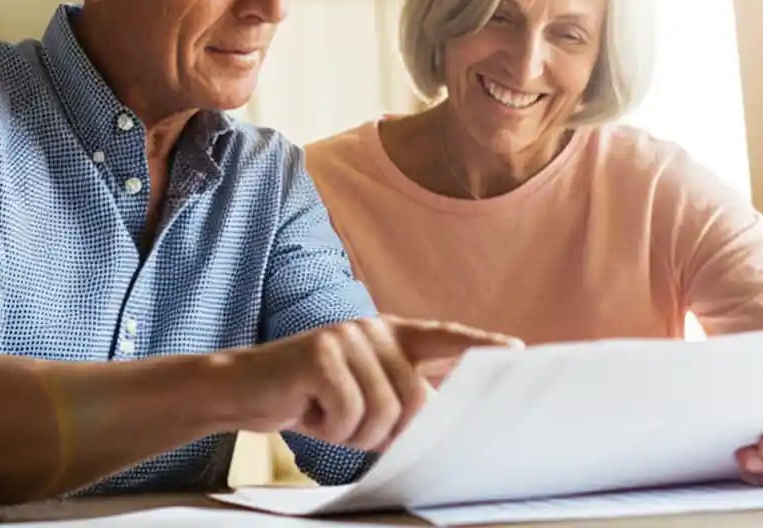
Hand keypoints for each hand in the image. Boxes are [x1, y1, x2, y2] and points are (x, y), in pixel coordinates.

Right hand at [224, 316, 521, 450]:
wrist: (244, 390)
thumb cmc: (312, 400)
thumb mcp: (363, 399)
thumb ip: (401, 399)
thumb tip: (441, 417)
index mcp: (390, 336)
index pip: (444, 338)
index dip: (481, 345)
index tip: (517, 352)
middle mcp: (374, 330)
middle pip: (417, 400)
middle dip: (389, 431)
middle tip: (351, 426)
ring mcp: (347, 337)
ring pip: (383, 413)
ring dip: (353, 433)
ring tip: (325, 414)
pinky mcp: (321, 353)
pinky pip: (350, 414)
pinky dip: (329, 428)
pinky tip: (307, 411)